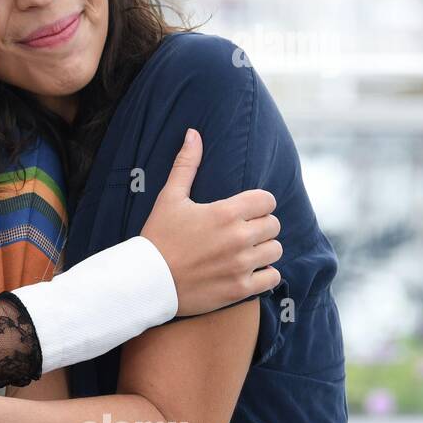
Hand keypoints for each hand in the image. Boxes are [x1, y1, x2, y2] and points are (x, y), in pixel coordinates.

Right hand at [141, 128, 281, 316]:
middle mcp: (239, 238)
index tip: (244, 211)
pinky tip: (246, 271)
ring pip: (275, 250)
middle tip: (240, 232)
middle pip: (274, 225)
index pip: (268, 200)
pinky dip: (264, 275)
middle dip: (259, 226)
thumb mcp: (169, 198)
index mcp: (226, 212)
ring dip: (263, 250)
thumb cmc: (158, 237)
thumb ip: (186, 165)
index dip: (257, 204)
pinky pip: (273, 278)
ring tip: (244, 252)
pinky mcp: (240, 289)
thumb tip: (194, 133)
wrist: (146, 281)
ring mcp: (241, 265)